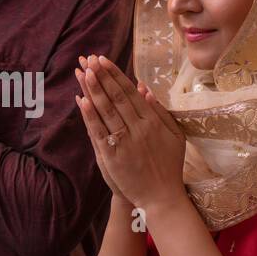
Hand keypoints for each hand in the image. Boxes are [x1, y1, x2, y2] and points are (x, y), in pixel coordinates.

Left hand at [74, 55, 186, 212]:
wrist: (161, 196)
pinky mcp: (113, 157)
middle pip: (117, 97)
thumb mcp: (174, 135)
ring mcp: (125, 142)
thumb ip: (160, 112)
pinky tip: (82, 101)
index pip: (130, 92)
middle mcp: (138, 129)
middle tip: (89, 59)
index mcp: (152, 122)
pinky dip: (90, 116)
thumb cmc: (169, 165)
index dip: (115, 75)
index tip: (103, 60)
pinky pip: (100, 132)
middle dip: (102, 77)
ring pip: (107, 111)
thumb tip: (145, 89)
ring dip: (94, 90)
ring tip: (84, 72)